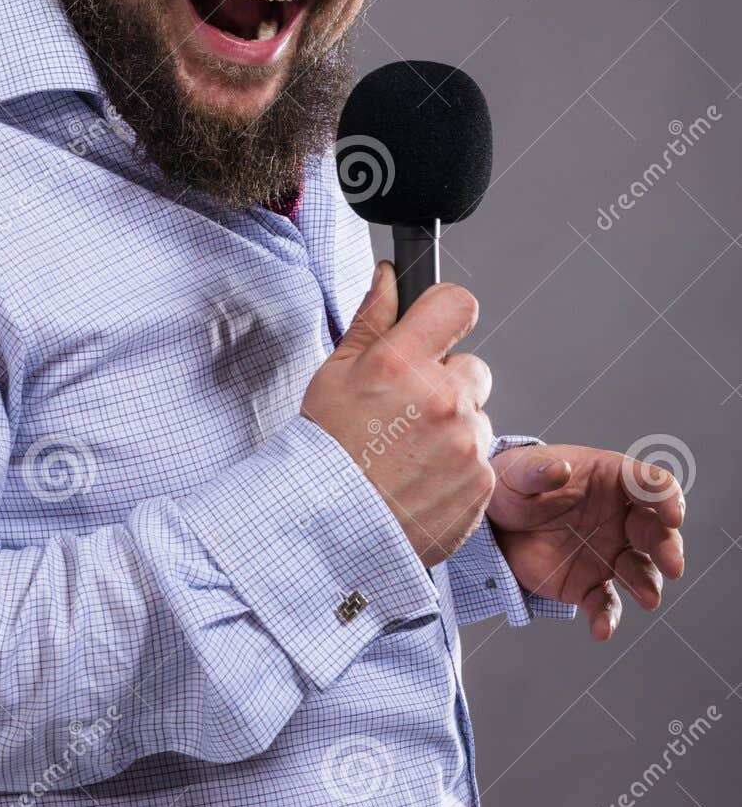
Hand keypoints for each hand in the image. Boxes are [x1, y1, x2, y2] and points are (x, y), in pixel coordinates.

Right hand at [300, 263, 495, 565]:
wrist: (326, 529)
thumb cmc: (324, 453)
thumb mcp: (334, 376)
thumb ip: (371, 321)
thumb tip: (390, 278)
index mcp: (401, 363)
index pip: (456, 304)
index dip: (445, 313)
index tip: (434, 329)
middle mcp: (441, 398)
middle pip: (471, 367)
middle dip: (447, 385)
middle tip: (407, 415)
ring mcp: (466, 442)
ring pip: (476, 418)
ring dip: (452, 430)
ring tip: (409, 456)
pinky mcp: (481, 482)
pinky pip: (480, 461)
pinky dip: (457, 470)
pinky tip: (421, 481)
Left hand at [487, 445, 685, 641]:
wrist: (491, 523)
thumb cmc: (512, 485)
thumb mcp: (516, 471)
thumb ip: (537, 470)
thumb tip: (560, 470)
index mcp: (611, 479)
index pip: (652, 484)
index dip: (667, 498)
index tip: (672, 515)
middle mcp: (619, 517)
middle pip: (656, 530)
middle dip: (669, 547)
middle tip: (673, 565)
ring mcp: (608, 553)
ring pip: (640, 570)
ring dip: (648, 584)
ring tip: (649, 599)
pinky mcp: (588, 584)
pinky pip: (604, 603)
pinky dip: (606, 618)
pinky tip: (602, 630)